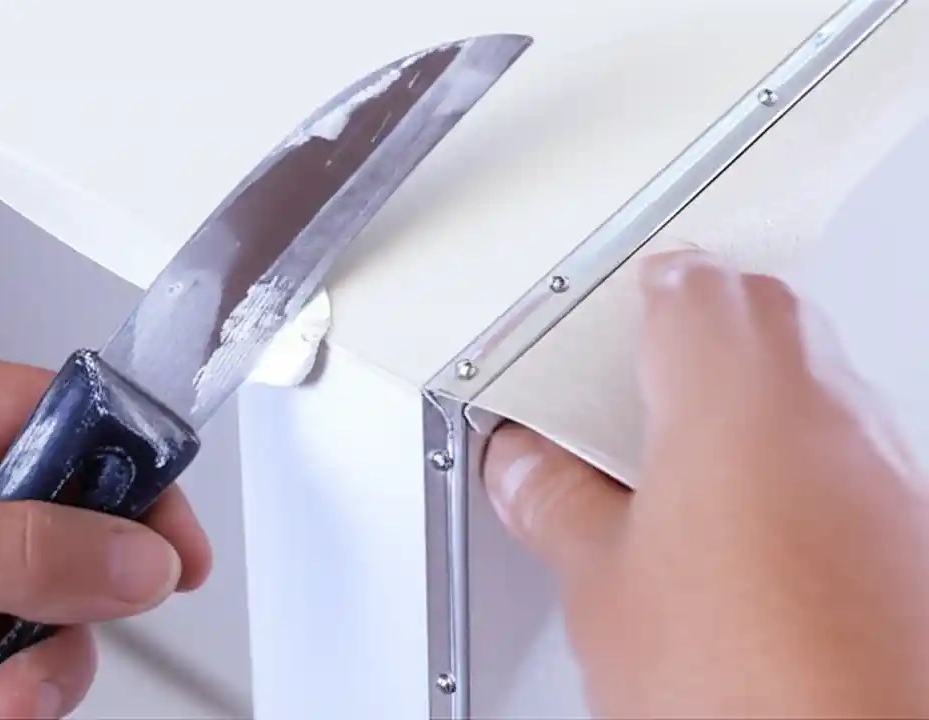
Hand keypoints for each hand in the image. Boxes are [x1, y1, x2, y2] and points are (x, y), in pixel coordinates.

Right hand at [483, 249, 928, 716]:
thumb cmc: (747, 686)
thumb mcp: (599, 585)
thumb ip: (554, 502)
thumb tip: (527, 472)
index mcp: (734, 400)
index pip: (692, 286)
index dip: (642, 286)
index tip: (611, 309)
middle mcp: (829, 417)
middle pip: (769, 313)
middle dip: (703, 323)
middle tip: (641, 372)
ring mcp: (888, 471)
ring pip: (817, 382)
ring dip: (754, 395)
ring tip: (682, 462)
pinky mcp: (915, 531)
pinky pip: (853, 455)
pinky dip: (799, 460)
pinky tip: (747, 532)